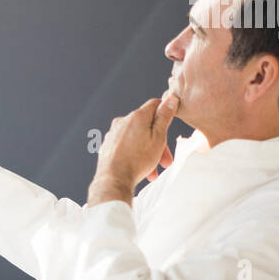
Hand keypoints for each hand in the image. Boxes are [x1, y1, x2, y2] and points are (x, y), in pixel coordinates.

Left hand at [88, 91, 179, 205]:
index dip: (165, 112)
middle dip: (159, 142)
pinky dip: (135, 155)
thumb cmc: (137, 161)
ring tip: (154, 171)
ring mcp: (113, 134)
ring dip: (148, 153)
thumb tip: (170, 99)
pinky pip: (126, 147)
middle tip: (166, 160)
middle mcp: (122, 122)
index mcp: (136, 117)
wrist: (114, 180)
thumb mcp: (159, 138)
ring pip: (137, 139)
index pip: (155, 105)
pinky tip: (141, 169)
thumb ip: (164, 117)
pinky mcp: (108, 146)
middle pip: (146, 126)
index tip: (170, 123)